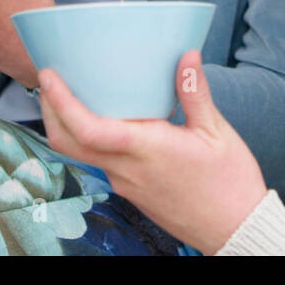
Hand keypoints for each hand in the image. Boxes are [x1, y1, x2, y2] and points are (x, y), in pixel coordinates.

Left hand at [38, 50, 267, 254]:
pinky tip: (104, 119)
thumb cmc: (230, 183)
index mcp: (147, 150)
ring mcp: (126, 183)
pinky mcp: (131, 190)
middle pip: (67, 143)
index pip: (88, 129)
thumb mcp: (217, 132)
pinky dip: (88, 138)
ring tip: (70, 94)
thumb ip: (195, 93)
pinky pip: (99, 162)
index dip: (62, 102)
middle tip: (49, 79)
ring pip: (79, 154)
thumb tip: (186, 55)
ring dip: (65, 125)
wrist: (235, 229)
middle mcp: (128, 170)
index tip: (50, 76)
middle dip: (50, 110)